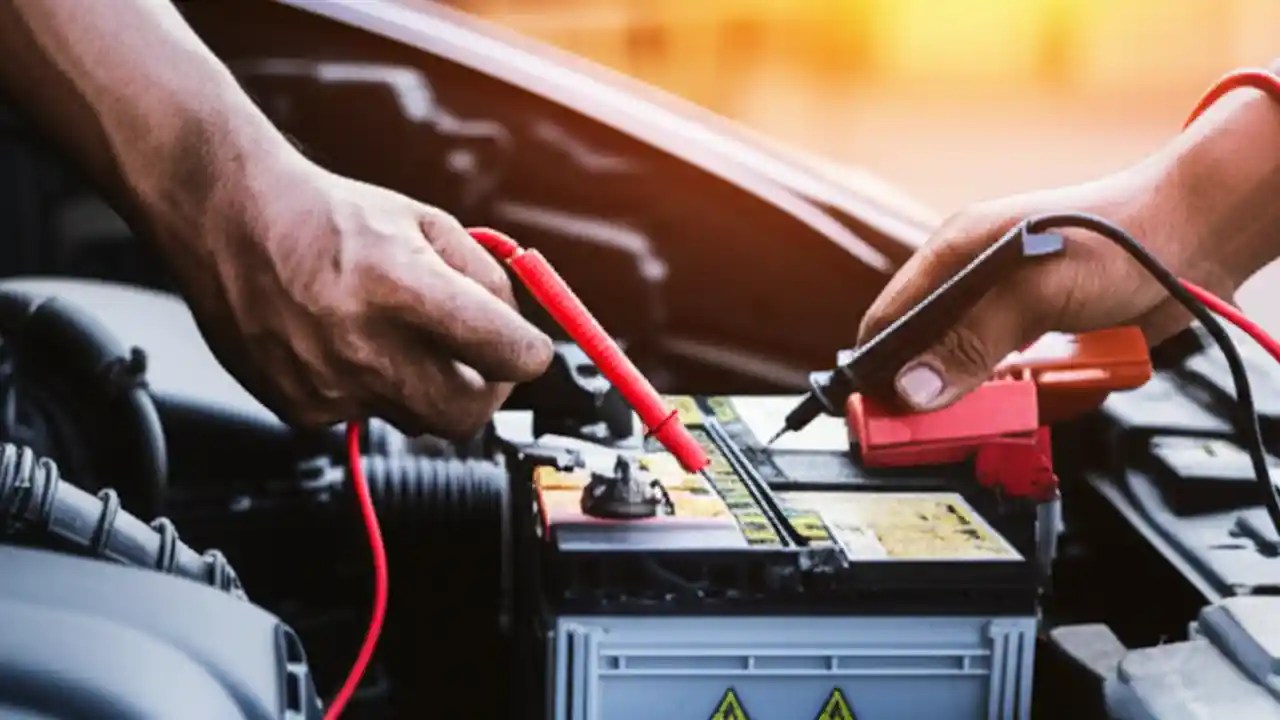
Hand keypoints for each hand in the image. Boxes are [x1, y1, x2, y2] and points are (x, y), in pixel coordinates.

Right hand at [162, 159, 552, 437]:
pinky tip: (350, 344)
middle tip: (483, 364)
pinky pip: (366, 417)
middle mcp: (365, 344)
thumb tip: (521, 328)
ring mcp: (330, 384)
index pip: (507, 352)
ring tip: (404, 339)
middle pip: (469, 413)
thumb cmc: (329, 215)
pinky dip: (373, 390)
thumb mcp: (425, 223)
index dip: (529, 353)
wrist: (231, 219)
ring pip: (418, 419)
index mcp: (404, 287)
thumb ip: (485, 278)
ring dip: (429, 389)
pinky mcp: (302, 408)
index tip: (527, 349)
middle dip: (489, 391)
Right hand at [857, 164, 1235, 411]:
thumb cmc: (1120, 239)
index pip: (890, 320)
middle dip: (932, 393)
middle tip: (938, 429)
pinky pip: (1012, 377)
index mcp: (954, 252)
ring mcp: (1005, 308)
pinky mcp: (1039, 332)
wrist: (1196, 238)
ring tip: (1005, 405)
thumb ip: (973, 342)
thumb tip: (913, 389)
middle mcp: (971, 281)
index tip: (876, 415)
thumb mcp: (1037, 293)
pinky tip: (1042, 393)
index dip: (877, 369)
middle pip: (924, 353)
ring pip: (968, 371)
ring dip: (985, 395)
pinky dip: (1023, 393)